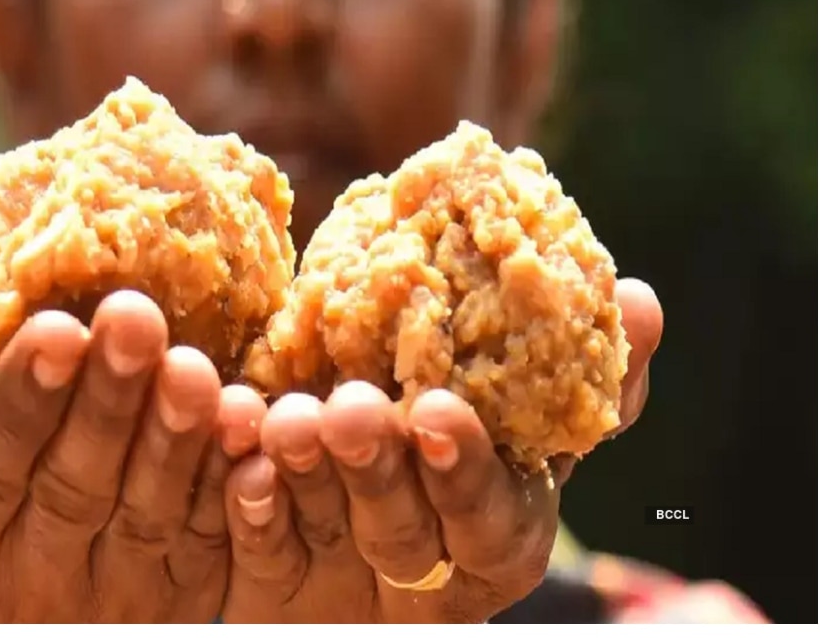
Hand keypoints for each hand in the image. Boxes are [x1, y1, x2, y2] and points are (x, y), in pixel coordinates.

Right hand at [0, 274, 264, 622]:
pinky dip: (233, 478)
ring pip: (149, 510)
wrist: (30, 571)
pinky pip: (214, 534)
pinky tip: (246, 419)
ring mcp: (114, 587)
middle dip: (109, 399)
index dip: (22, 397)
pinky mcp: (185, 587)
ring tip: (193, 367)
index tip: (56, 329)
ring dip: (176, 437)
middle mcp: (31, 572)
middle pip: (75, 482)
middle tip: (135, 319)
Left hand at [221, 277, 662, 623]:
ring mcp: (350, 579)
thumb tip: (643, 301)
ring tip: (284, 416)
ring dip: (307, 472)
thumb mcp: (513, 415)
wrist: (352, 499)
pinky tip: (241, 450)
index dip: (465, 467)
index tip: (439, 410)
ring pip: (329, 532)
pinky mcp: (279, 582)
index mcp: (494, 526)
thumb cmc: (451, 439)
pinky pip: (261, 548)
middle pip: (402, 529)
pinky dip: (251, 503)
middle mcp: (426, 562)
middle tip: (350, 408)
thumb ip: (569, 374)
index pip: (488, 514)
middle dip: (379, 470)